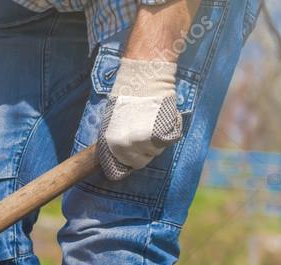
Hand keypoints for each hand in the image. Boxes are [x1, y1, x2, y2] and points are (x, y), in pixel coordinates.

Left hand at [98, 58, 182, 180]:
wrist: (142, 79)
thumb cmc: (127, 97)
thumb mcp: (112, 123)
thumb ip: (116, 141)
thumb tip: (120, 157)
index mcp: (110, 145)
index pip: (120, 169)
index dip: (128, 162)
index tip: (133, 154)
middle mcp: (124, 147)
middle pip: (140, 162)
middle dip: (145, 150)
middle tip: (146, 131)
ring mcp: (142, 142)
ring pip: (156, 152)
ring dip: (157, 141)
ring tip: (152, 120)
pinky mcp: (159, 135)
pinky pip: (169, 141)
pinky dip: (170, 131)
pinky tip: (163, 117)